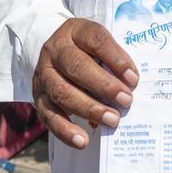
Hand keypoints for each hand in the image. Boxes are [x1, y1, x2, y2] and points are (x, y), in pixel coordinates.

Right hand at [32, 18, 138, 149]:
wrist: (53, 53)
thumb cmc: (85, 50)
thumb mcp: (97, 44)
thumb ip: (112, 60)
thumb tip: (130, 85)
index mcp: (74, 31)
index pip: (95, 40)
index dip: (115, 58)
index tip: (133, 77)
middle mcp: (54, 51)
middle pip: (76, 66)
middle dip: (103, 85)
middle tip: (126, 100)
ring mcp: (44, 75)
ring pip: (62, 92)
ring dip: (89, 108)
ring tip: (112, 120)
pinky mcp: (38, 98)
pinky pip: (49, 116)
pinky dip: (65, 131)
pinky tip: (83, 141)